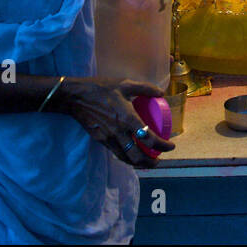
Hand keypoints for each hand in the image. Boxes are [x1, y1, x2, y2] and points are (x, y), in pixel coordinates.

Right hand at [56, 77, 174, 167]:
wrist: (76, 96)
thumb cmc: (102, 88)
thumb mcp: (125, 83)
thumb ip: (145, 88)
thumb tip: (161, 93)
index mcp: (128, 118)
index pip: (149, 138)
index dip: (162, 145)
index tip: (171, 146)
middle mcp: (119, 132)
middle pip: (138, 156)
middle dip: (150, 162)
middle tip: (158, 160)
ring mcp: (109, 138)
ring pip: (126, 158)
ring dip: (139, 163)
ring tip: (147, 162)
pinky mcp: (100, 140)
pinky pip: (116, 153)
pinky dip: (126, 157)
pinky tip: (131, 154)